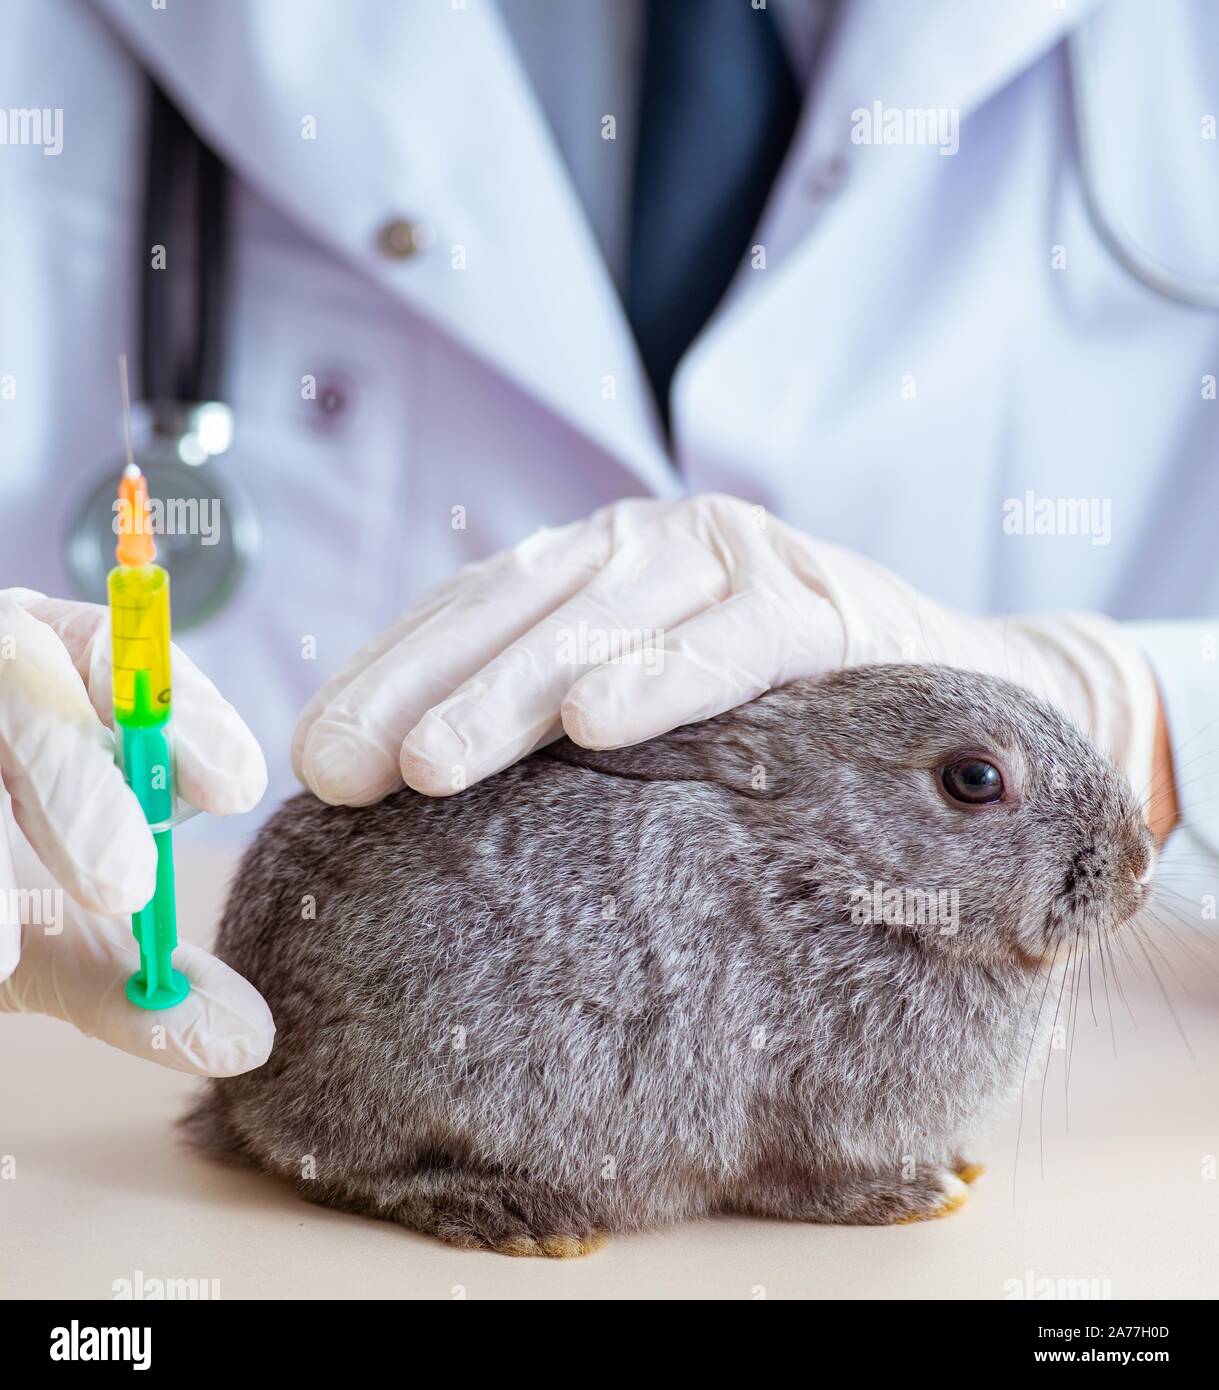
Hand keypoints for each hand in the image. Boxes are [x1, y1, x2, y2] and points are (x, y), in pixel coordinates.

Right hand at [0, 590, 272, 1076]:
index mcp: (48, 682)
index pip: (120, 662)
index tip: (233, 788)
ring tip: (22, 937)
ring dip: (14, 829)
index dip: (182, 715)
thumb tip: (249, 1039)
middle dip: (79, 788)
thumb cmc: (0, 908)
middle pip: (25, 685)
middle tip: (125, 886)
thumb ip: (145, 988)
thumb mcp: (61, 948)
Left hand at [293, 494, 1158, 807]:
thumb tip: (417, 792)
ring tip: (430, 765)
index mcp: (594, 563)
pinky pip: (730, 642)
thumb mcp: (652, 704)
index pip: (468, 610)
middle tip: (341, 771)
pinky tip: (597, 725)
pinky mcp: (815, 600)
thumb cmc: (778, 714)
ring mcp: (733, 560)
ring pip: (603, 622)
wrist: (953, 692)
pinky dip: (664, 678)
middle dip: (420, 691)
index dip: (384, 675)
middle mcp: (649, 543)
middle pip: (514, 613)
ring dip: (512, 694)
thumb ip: (555, 717)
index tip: (314, 760)